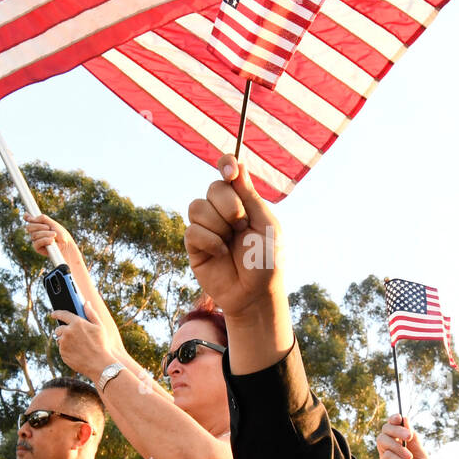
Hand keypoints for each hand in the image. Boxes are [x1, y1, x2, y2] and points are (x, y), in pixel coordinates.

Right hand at [25, 213, 82, 270]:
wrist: (66, 245)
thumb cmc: (60, 234)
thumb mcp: (53, 223)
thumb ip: (43, 219)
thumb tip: (32, 218)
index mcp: (38, 224)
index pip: (28, 219)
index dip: (27, 217)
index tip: (27, 215)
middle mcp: (35, 231)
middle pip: (29, 227)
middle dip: (39, 226)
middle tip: (49, 227)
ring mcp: (35, 240)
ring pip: (34, 235)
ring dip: (45, 234)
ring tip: (54, 235)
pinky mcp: (37, 248)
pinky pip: (37, 243)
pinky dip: (45, 240)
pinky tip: (52, 241)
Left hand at [52, 304, 121, 379]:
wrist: (99, 364)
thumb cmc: (101, 344)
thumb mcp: (99, 327)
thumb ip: (91, 313)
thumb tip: (86, 303)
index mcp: (77, 322)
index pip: (62, 314)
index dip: (57, 313)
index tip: (53, 314)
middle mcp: (68, 331)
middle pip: (59, 329)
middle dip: (63, 331)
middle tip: (72, 336)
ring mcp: (63, 343)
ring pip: (60, 340)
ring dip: (65, 341)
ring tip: (77, 346)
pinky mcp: (62, 353)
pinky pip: (61, 350)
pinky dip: (66, 350)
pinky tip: (76, 353)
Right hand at [185, 156, 283, 318]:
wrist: (255, 294)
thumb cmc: (267, 260)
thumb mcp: (266, 225)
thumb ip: (250, 196)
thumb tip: (237, 164)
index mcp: (243, 201)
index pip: (229, 171)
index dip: (226, 165)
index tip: (230, 173)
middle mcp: (223, 210)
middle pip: (213, 188)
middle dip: (230, 206)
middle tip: (242, 226)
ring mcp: (207, 226)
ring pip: (197, 207)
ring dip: (218, 224)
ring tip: (230, 242)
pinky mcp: (195, 245)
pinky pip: (192, 230)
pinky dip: (209, 240)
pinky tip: (221, 253)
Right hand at [375, 415, 442, 458]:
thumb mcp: (423, 457)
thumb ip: (413, 440)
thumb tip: (405, 420)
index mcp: (402, 447)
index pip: (392, 429)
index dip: (393, 421)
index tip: (400, 418)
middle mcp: (392, 453)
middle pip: (384, 432)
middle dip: (395, 430)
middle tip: (408, 436)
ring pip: (382, 442)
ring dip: (397, 446)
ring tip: (410, 457)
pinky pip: (386, 458)